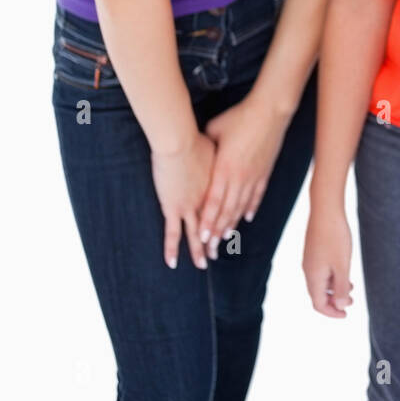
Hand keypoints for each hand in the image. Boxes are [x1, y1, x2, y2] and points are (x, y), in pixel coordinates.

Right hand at [151, 134, 215, 270]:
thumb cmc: (194, 137)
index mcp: (218, 184)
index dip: (225, 219)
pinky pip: (172, 233)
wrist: (180, 141)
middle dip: (216, 239)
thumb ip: (215, 150)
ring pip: (197, 233)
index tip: (228, 230)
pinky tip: (172, 263)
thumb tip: (218, 145)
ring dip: (199, 250)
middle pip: (214, 224)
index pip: (223, 207)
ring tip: (203, 264)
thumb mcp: (212, 142)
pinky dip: (171, 249)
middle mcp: (208, 200)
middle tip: (218, 253)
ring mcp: (191, 206)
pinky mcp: (174, 207)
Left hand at [197, 92, 290, 253]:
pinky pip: (256, 195)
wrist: (269, 112)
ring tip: (226, 239)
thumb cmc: (239, 117)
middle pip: (227, 211)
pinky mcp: (264, 172)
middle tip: (211, 250)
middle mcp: (239, 177)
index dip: (207, 221)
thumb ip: (204, 147)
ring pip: (241, 206)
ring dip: (233, 224)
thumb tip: (193, 152)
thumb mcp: (214, 130)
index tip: (202, 238)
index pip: (213, 201)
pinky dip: (251, 208)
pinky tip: (247, 218)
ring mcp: (253, 176)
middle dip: (218, 232)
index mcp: (224, 168)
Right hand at [303, 203, 353, 316]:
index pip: (318, 304)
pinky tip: (343, 270)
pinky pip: (321, 271)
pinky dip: (332, 277)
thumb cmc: (335, 237)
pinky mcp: (313, 251)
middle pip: (318, 295)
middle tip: (352, 301)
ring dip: (334, 288)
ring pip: (320, 282)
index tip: (346, 314)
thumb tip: (340, 306)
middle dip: (334, 301)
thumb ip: (341, 288)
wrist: (326, 209)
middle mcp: (308, 270)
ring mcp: (309, 260)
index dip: (332, 312)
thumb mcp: (342, 265)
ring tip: (351, 286)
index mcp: (313, 276)